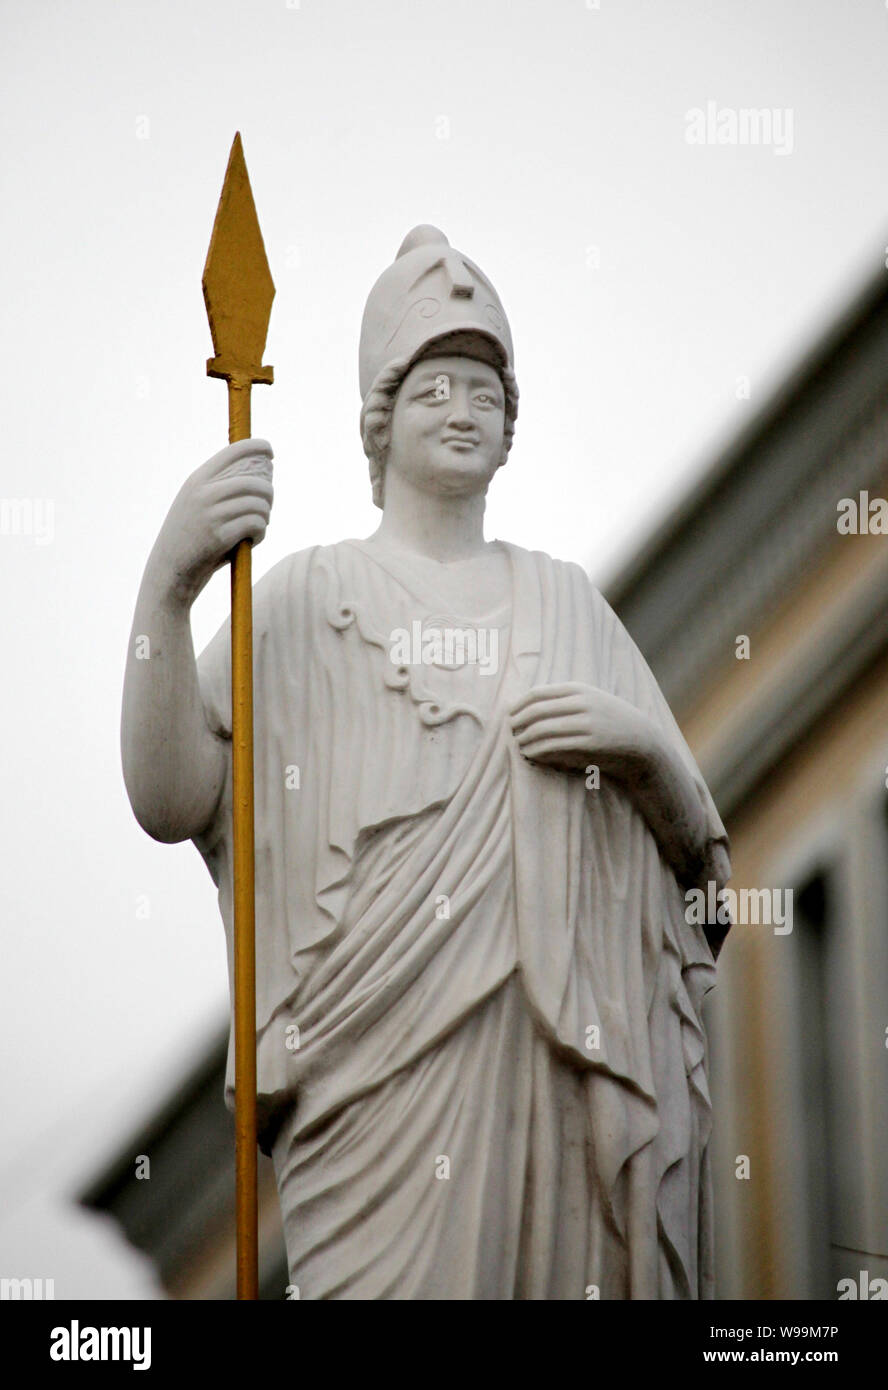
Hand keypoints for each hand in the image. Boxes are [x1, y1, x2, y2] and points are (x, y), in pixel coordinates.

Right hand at [150, 438, 273, 607]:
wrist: (169, 571)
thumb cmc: (191, 538)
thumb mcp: (197, 504)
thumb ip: (219, 488)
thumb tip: (258, 475)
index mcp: (197, 480)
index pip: (234, 451)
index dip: (257, 447)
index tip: (269, 451)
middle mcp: (203, 492)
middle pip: (255, 482)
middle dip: (268, 494)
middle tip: (266, 507)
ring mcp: (211, 514)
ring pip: (259, 504)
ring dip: (264, 517)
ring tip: (257, 527)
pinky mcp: (220, 536)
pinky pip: (256, 525)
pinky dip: (260, 533)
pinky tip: (252, 539)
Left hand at [509, 681, 653, 779]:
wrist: (642, 742)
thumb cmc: (611, 722)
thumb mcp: (591, 701)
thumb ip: (565, 699)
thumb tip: (528, 704)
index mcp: (579, 689)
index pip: (537, 693)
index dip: (519, 705)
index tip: (510, 714)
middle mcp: (581, 703)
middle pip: (536, 711)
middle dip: (518, 722)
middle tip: (510, 732)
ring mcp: (586, 723)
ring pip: (542, 729)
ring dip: (525, 739)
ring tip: (519, 745)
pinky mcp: (589, 743)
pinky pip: (553, 746)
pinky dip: (537, 751)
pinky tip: (531, 754)